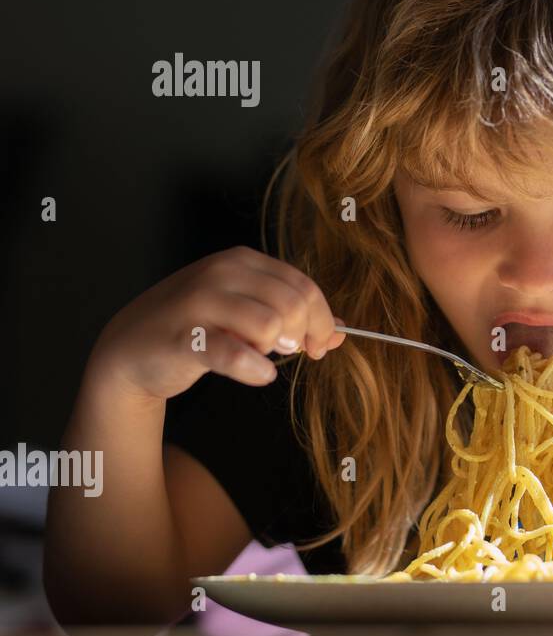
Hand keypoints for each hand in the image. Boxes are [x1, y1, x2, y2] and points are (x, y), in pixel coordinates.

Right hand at [88, 245, 347, 403]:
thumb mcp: (246, 313)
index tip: (319, 345)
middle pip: (292, 304)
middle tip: (290, 352)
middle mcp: (221, 273)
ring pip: (270, 325)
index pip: (303, 285)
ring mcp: (198, 303)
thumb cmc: (195, 330)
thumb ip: (291, 316)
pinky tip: (258, 373)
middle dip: (301, 335)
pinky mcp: (182, 338)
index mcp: (241, 262)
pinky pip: (235, 354)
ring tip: (259, 356)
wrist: (130, 351)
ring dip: (273, 350)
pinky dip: (255, 369)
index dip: (321, 319)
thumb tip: (340, 332)